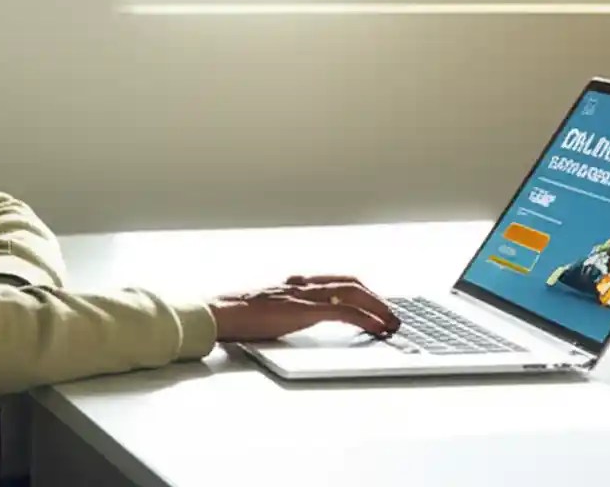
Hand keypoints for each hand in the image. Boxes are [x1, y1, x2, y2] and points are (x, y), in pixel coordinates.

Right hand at [209, 274, 399, 341]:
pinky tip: (377, 328)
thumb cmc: (235, 317)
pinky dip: (366, 318)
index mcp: (293, 284)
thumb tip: (293, 319)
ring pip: (352, 292)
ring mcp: (303, 295)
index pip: (335, 280)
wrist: (216, 315)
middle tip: (391, 314)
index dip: (360, 291)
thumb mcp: (266, 310)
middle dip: (375, 297)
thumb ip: (283, 310)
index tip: (375, 303)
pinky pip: (343, 311)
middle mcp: (301, 284)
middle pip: (350, 282)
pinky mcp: (303, 310)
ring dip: (377, 307)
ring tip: (392, 322)